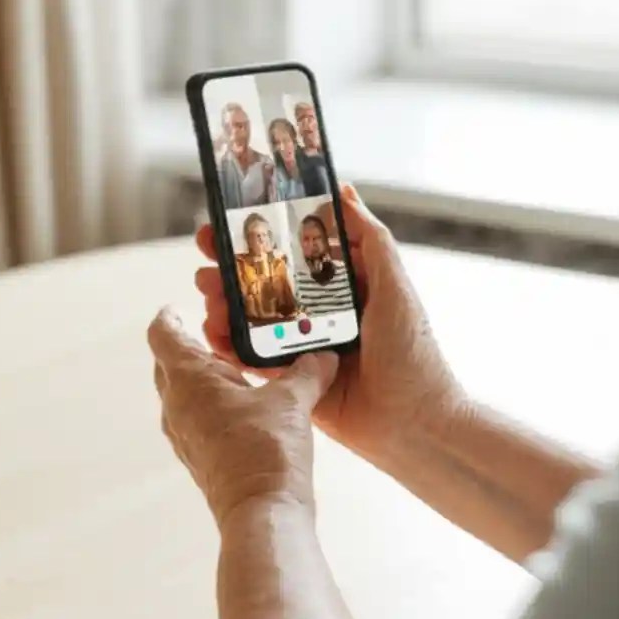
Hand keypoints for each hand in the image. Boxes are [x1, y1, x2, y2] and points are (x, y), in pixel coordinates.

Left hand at [148, 308, 339, 525]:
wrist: (262, 513)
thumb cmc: (267, 450)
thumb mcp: (293, 400)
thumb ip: (307, 371)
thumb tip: (324, 355)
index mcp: (188, 380)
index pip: (163, 335)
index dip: (169, 316)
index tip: (179, 307)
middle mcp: (176, 407)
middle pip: (169, 365)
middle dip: (189, 346)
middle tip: (218, 334)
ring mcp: (184, 436)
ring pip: (183, 395)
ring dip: (203, 379)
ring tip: (237, 368)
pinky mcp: (199, 458)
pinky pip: (196, 419)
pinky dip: (212, 405)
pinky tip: (245, 407)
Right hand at [194, 185, 464, 461]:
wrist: (414, 425)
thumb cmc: (413, 354)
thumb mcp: (396, 286)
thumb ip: (372, 240)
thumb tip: (344, 192)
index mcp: (346, 287)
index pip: (298, 252)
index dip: (267, 234)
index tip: (235, 218)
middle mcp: (322, 313)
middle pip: (268, 282)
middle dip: (233, 266)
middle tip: (205, 251)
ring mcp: (304, 347)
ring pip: (254, 318)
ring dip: (225, 302)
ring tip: (206, 290)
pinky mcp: (293, 380)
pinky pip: (253, 359)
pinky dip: (228, 345)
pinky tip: (210, 331)